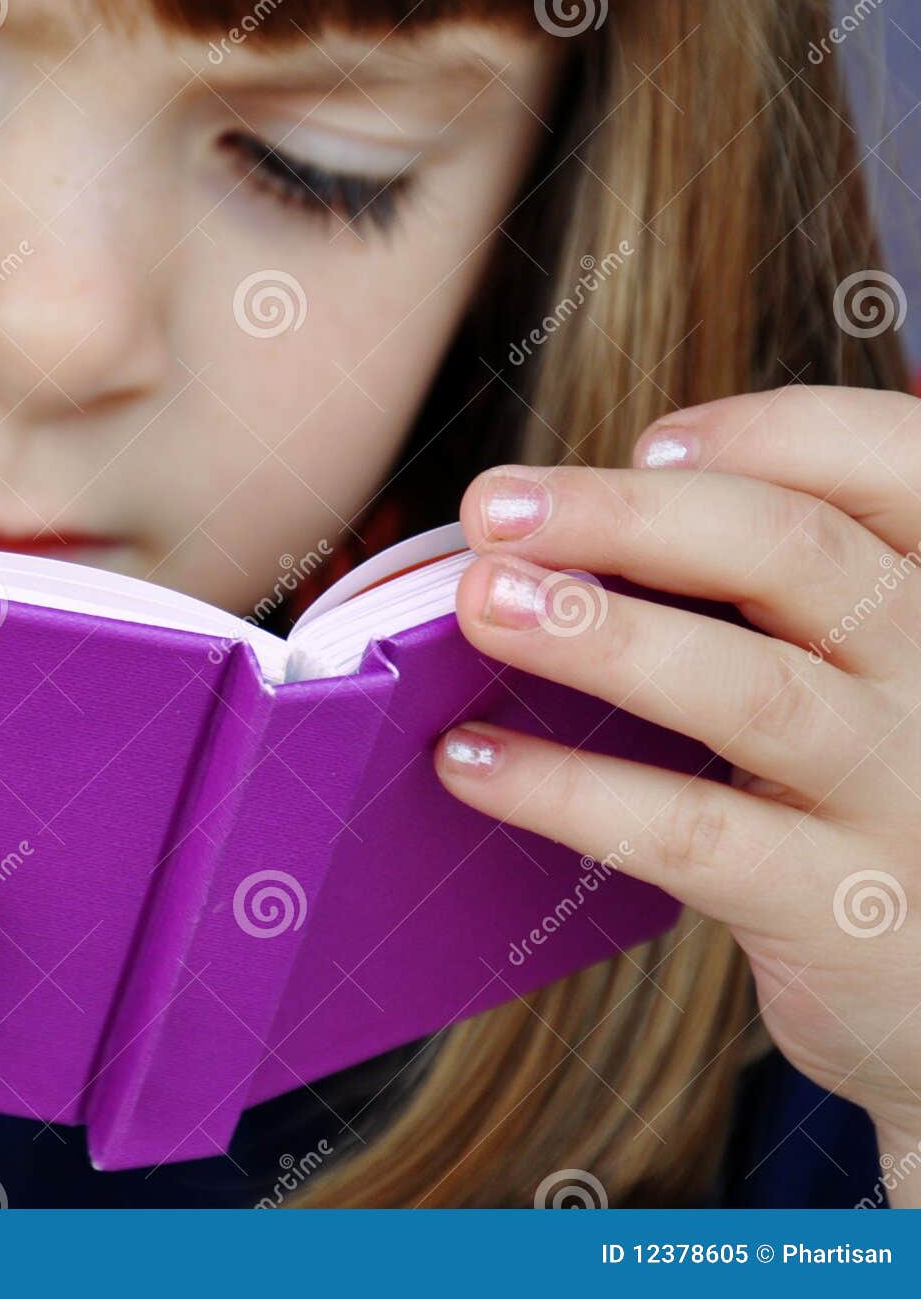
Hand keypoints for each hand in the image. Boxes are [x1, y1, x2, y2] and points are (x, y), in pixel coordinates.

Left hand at [433, 385, 920, 1206]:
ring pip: (747, 687)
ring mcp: (906, 794)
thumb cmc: (860, 790)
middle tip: (495, 507)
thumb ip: (762, 592)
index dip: (768, 434)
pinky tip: (469, 759)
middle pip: (797, 551)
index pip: (892, 462)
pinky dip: (568, 790)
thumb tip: (552, 533)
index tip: (647, 443)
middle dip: (628, 515)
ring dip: (597, 633)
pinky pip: (691, 832)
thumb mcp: (853, 669)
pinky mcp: (845, 912)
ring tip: (480, 602)